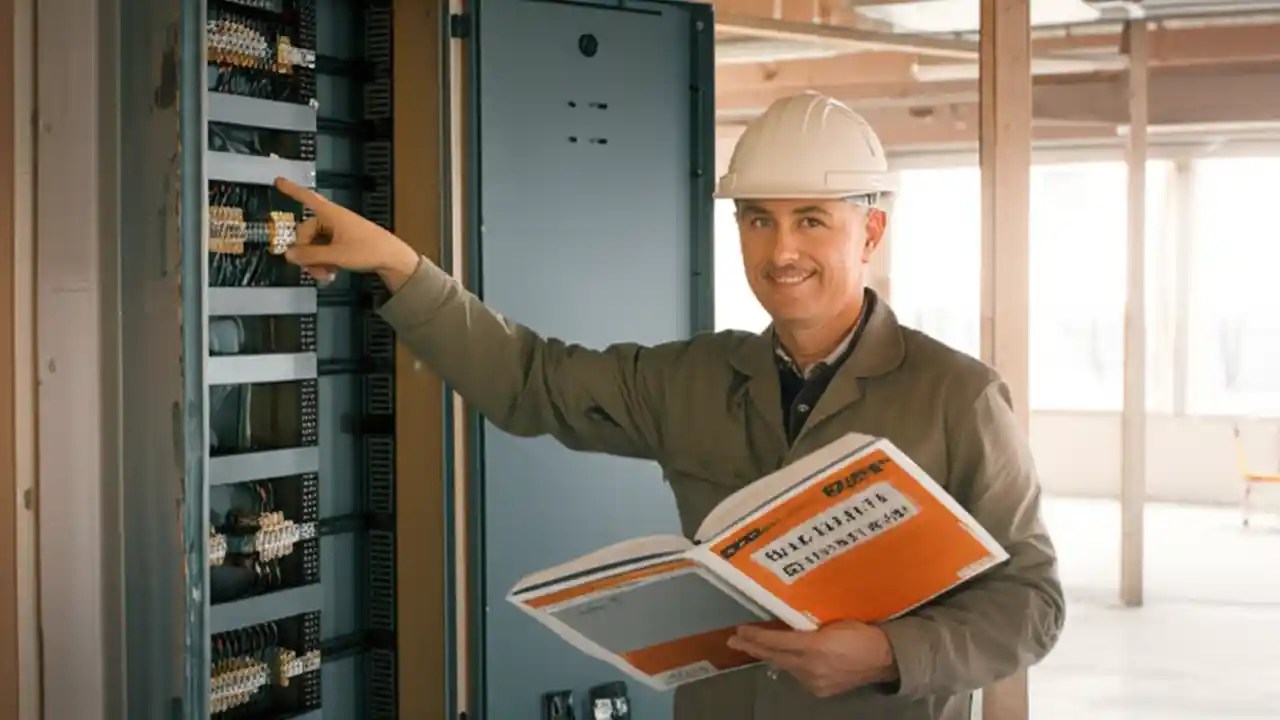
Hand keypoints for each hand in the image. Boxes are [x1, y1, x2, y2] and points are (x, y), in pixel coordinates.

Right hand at [272, 177, 421, 290]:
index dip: (291, 189)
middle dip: (305, 253)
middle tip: (312, 270)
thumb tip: (289, 255)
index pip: (307, 198)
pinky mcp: (342, 242)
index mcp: (331, 214)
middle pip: (306, 233)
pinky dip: (323, 262)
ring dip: (315, 261)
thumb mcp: (337, 255)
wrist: (393, 259)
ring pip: (314, 245)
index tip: (278, 181)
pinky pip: (324, 250)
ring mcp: (337, 232)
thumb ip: (311, 256)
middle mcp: (332, 220)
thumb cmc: (369, 250)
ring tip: (325, 275)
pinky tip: (330, 274)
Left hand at [727, 621, 898, 698]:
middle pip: (775, 657)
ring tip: (756, 646)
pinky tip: (787, 658)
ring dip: (772, 657)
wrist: (885, 659)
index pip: (777, 641)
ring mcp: (815, 681)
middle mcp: (811, 666)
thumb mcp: (835, 622)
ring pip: (786, 667)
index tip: (740, 631)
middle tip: (734, 641)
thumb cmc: (862, 632)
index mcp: (815, 645)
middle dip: (753, 648)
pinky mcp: (820, 691)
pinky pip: (798, 676)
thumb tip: (789, 625)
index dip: (756, 637)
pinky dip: (791, 666)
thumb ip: (810, 627)